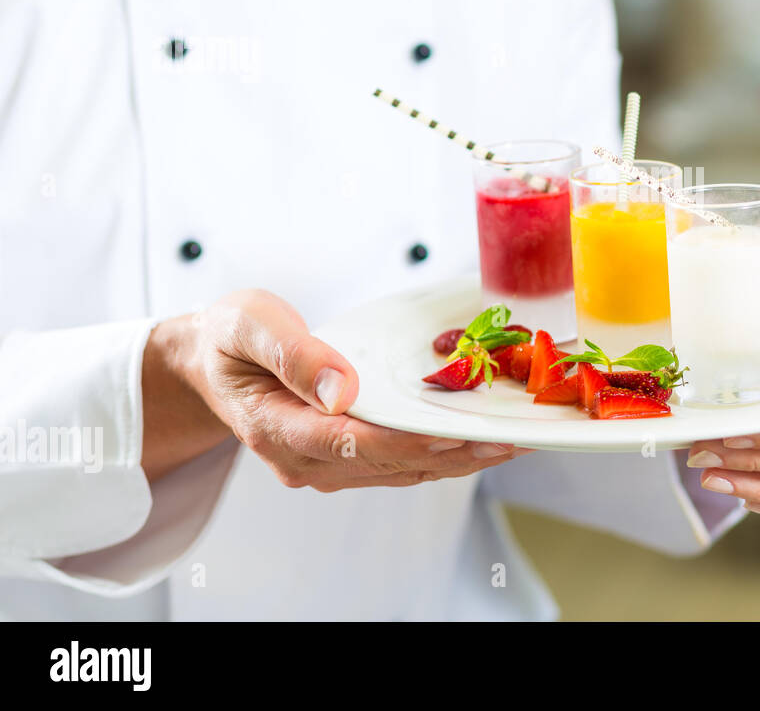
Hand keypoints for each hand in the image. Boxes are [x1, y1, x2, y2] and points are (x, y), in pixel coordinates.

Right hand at [142, 289, 525, 488]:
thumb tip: (341, 389)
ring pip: (400, 470)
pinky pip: (398, 463)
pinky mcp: (345, 460)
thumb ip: (293, 353)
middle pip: (387, 463)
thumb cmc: (232, 338)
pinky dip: (441, 455)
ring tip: (509, 443)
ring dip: (456, 461)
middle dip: (450, 454)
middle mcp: (303, 459)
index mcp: (275, 427)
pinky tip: (479, 441)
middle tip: (508, 440)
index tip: (451, 433)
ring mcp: (325, 466)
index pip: (349, 443)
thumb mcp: (249, 325)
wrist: (213, 362)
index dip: (403, 441)